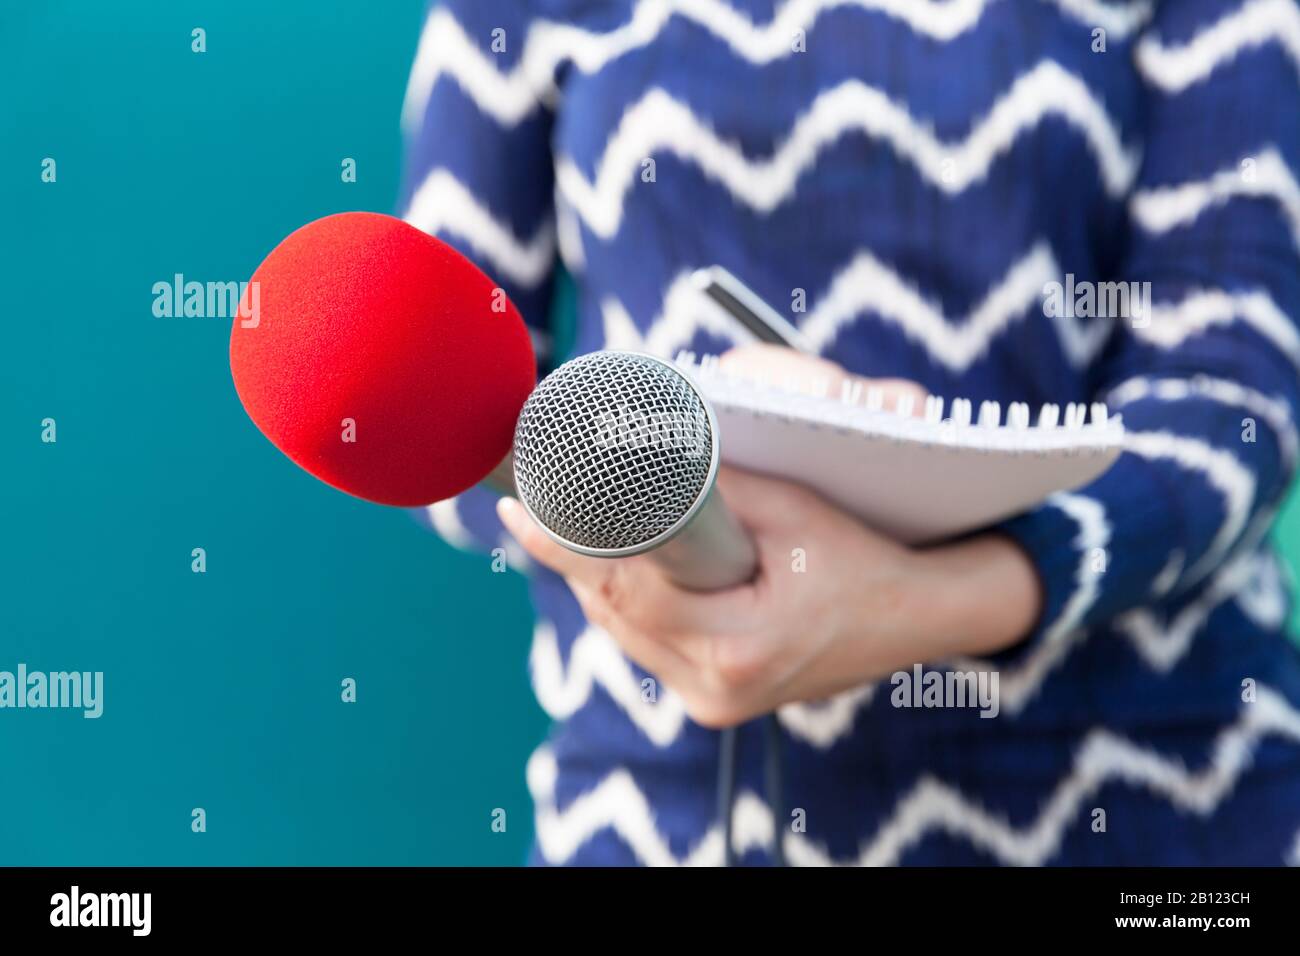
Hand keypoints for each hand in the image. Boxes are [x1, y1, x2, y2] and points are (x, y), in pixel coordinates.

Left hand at [497, 344, 1041, 726]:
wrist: (914, 618)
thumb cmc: (862, 557)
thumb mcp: (792, 510)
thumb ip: (712, 492)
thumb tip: (638, 458)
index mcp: (741, 647)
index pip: (628, 586)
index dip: (569, 542)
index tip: (522, 509)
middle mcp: (718, 688)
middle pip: (614, 610)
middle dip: (572, 554)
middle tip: (525, 505)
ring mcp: (713, 702)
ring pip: (623, 631)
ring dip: (594, 579)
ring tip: (555, 527)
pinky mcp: (711, 702)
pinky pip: (646, 645)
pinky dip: (627, 605)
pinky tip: (611, 566)